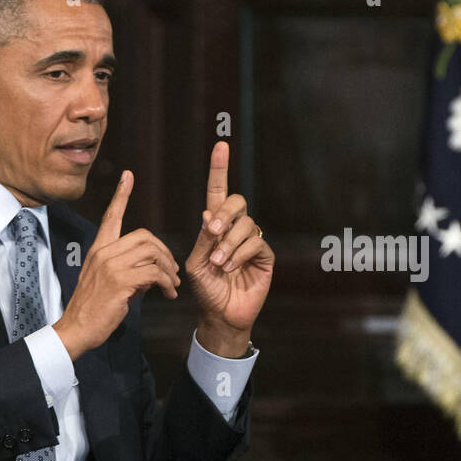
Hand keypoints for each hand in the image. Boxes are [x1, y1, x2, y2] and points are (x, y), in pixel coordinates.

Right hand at [53, 170, 181, 361]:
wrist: (77, 330)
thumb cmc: (95, 309)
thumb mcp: (111, 284)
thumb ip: (130, 271)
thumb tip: (153, 273)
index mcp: (99, 249)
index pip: (111, 216)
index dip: (121, 195)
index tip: (128, 176)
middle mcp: (103, 252)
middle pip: (145, 236)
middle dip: (166, 252)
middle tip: (174, 272)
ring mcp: (110, 265)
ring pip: (152, 253)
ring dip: (169, 270)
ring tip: (173, 286)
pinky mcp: (119, 281)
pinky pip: (154, 273)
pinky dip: (167, 283)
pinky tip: (168, 294)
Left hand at [185, 141, 273, 356]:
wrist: (221, 315)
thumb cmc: (206, 290)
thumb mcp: (195, 262)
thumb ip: (203, 238)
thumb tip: (209, 213)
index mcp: (215, 226)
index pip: (218, 192)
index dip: (219, 169)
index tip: (220, 146)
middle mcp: (235, 229)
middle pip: (236, 201)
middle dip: (224, 212)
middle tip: (212, 230)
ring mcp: (251, 242)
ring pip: (245, 224)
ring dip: (228, 242)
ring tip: (218, 263)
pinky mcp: (265, 257)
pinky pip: (255, 243)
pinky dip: (239, 254)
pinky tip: (230, 268)